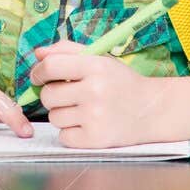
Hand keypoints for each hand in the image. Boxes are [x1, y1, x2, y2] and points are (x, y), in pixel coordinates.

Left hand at [29, 39, 176, 147]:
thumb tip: (37, 54)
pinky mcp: (95, 139)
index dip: (38, 72)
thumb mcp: (100, 59)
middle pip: (48, 95)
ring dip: (62, 114)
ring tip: (82, 110)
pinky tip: (86, 124)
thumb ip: (67, 51)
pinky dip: (70, 133)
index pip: (50, 66)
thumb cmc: (121, 82)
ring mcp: (95, 117)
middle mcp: (95, 91)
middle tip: (67, 95)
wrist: (151, 110)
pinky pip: (63, 136)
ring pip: (54, 117)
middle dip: (52, 95)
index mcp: (95, 66)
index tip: (39, 77)